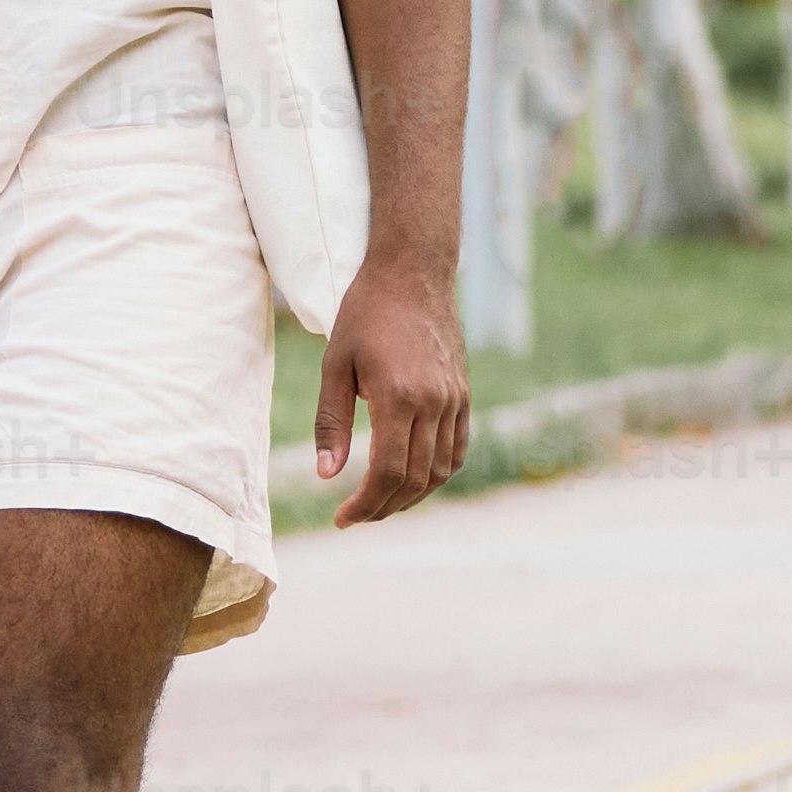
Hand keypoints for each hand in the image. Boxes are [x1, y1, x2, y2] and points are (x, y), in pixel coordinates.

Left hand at [312, 257, 470, 527]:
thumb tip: (327, 475)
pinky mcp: (464, 394)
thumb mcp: (335, 364)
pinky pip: (457, 449)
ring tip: (381, 503)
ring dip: (411, 496)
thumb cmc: (366, 313)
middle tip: (356, 516)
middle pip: (414, 479)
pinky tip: (414, 479)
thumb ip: (331, 422)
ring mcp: (454, 399)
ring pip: (440, 470)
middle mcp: (433, 403)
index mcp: (397, 397)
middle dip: (383, 508)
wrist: (414, 273)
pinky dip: (438, 474)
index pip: (386, 473)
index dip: (364, 505)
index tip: (342, 518)